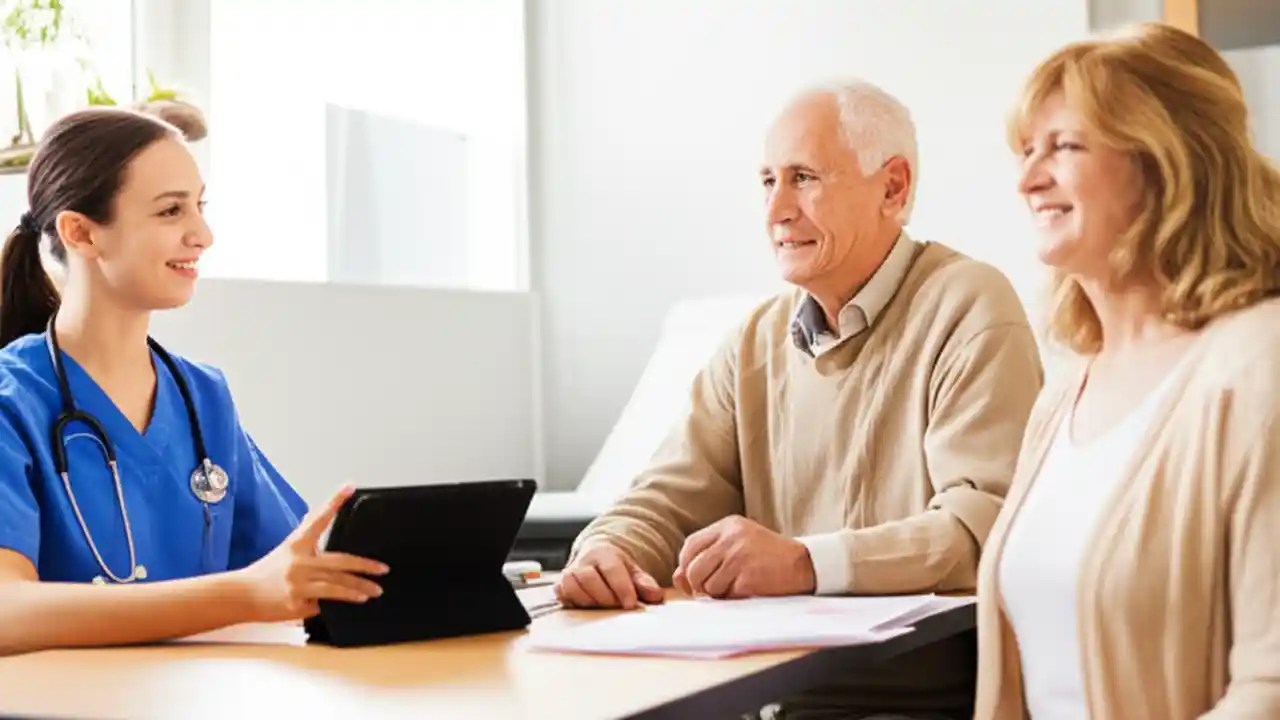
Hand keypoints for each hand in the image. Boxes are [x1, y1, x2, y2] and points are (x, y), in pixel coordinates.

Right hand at [236, 485, 389, 621]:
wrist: (241, 595)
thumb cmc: (267, 572)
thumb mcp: (288, 551)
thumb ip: (311, 548)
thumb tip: (335, 552)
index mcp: (297, 543)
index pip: (319, 518)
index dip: (334, 501)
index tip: (350, 486)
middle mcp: (299, 561)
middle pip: (340, 561)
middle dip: (365, 566)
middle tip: (383, 569)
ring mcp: (298, 583)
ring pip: (337, 587)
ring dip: (358, 590)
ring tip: (374, 591)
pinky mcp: (297, 603)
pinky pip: (323, 605)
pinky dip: (333, 606)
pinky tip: (345, 607)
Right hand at [555, 543, 664, 609]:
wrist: (596, 558)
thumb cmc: (616, 568)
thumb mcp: (633, 571)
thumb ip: (644, 583)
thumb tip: (655, 595)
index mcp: (603, 552)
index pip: (611, 569)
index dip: (621, 587)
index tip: (630, 604)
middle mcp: (583, 561)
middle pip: (589, 578)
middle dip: (605, 596)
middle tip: (618, 607)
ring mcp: (569, 573)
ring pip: (572, 587)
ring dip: (589, 601)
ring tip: (603, 608)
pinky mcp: (561, 586)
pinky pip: (563, 595)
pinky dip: (575, 603)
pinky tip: (588, 609)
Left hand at [673, 516, 814, 598]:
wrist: (804, 564)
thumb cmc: (768, 558)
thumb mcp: (737, 547)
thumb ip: (708, 557)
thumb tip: (677, 577)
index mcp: (727, 526)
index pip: (690, 545)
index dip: (686, 566)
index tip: (694, 579)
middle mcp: (731, 537)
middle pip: (693, 568)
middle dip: (698, 586)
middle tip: (713, 592)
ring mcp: (739, 555)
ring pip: (707, 585)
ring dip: (717, 594)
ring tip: (735, 588)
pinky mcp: (749, 575)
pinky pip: (726, 595)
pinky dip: (733, 599)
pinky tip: (748, 590)